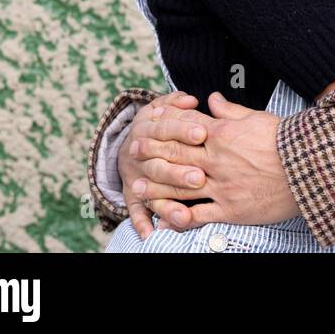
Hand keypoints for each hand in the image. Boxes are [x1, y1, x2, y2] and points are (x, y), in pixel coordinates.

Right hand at [118, 90, 200, 238]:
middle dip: (179, 171)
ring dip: (167, 203)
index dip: (184, 130)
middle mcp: (139, 154)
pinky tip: (151, 234)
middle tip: (199, 178)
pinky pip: (136, 210)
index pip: (166, 128)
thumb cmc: (159, 123)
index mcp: (147, 128)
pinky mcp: (132, 195)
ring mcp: (135, 176)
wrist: (130, 142)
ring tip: (185, 215)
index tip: (203, 133)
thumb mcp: (163, 108)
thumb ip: (176, 102)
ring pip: (150, 190)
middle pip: (159, 163)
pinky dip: (141, 223)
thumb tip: (190, 99)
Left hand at [128, 92, 296, 230]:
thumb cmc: (286, 141)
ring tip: (138, 187)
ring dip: (156, 187)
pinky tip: (165, 220)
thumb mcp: (258, 118)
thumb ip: (230, 111)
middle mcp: (217, 160)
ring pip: (180, 187)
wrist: (308, 168)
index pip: (186, 126)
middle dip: (151, 152)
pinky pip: (198, 215)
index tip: (149, 123)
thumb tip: (211, 98)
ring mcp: (221, 186)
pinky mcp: (229, 209)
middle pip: (175, 154)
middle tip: (133, 151)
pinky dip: (179, 218)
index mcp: (223, 134)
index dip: (165, 124)